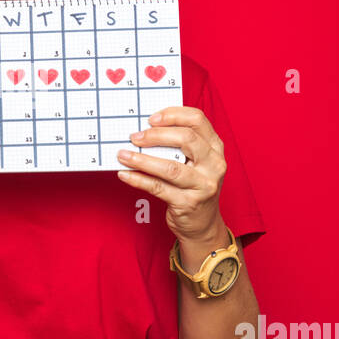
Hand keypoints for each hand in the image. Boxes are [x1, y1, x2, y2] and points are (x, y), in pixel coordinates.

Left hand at [116, 106, 226, 240]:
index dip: (173, 115)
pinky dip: (138, 180)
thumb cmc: (194, 186)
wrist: (203, 224)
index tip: (151, 118)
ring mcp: (203, 185)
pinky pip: (158, 188)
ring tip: (123, 155)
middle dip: (156, 135)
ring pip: (170, 167)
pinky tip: (125, 174)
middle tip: (135, 137)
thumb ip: (179, 145)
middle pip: (186, 139)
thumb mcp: (196, 162)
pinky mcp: (188, 203)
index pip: (197, 120)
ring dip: (142, 159)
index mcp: (215, 148)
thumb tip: (144, 130)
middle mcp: (214, 165)